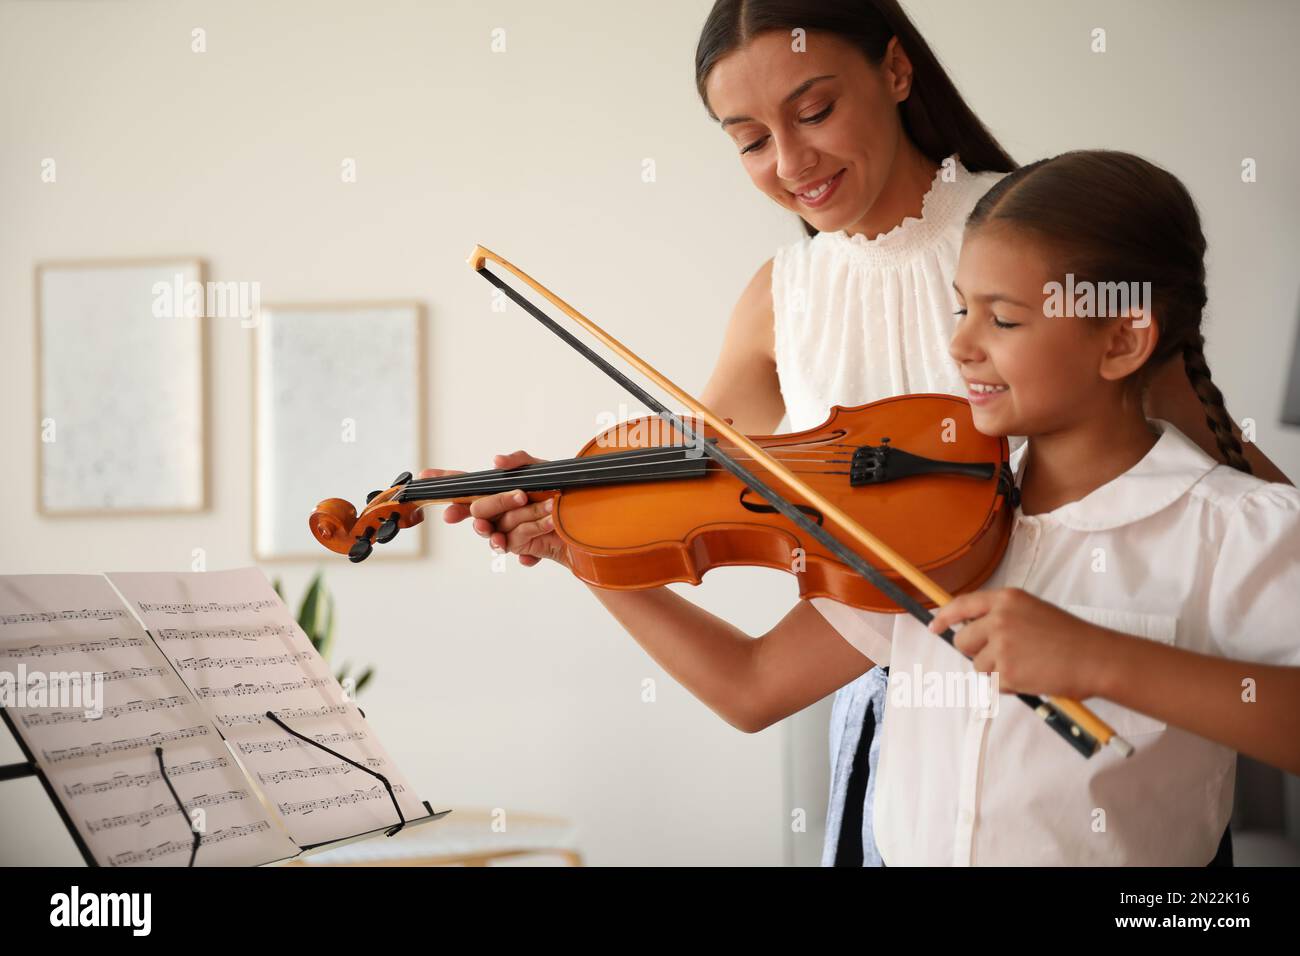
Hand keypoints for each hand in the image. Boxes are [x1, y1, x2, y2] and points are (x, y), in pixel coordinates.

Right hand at [419, 451, 566, 567]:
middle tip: (521, 496)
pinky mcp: (521, 548)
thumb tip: (496, 459)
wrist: (583, 517)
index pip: (462, 487)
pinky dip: (532, 542)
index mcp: (494, 492)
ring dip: (528, 520)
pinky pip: (518, 548)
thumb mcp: (543, 470)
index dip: (444, 483)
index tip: (426, 478)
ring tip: (548, 514)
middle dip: (499, 503)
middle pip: (479, 511)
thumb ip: (520, 461)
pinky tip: (543, 537)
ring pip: (500, 531)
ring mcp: (505, 531)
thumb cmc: (560, 491)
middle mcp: (495, 513)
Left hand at [927, 588, 1107, 699]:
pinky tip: (1031, 677)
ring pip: (977, 665)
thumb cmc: (1070, 637)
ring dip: (995, 670)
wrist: (1095, 658)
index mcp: (1006, 599)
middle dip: (974, 652)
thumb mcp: (1033, 611)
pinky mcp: (1005, 671)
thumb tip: (974, 633)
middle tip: (1000, 657)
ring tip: (1025, 666)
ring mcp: (1000, 645)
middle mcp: (999, 619)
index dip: (944, 617)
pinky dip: (1008, 685)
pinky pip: (993, 683)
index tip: (934, 626)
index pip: (962, 604)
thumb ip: (1002, 616)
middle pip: (962, 640)